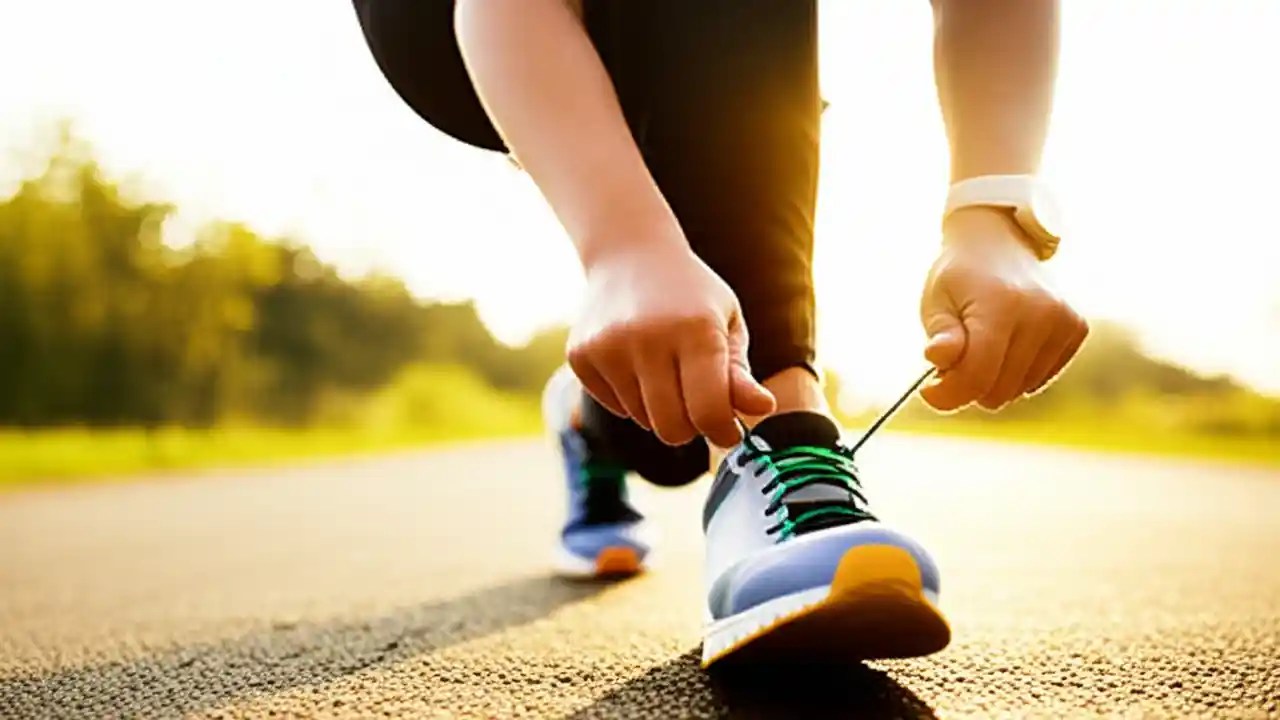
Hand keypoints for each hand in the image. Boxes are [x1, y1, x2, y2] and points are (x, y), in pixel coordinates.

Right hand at [567, 242, 774, 447]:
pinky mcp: (581, 355)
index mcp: (695, 329)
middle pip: (672, 427)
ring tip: (664, 367)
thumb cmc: (691, 295)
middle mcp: (647, 338)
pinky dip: (630, 397)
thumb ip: (741, 373)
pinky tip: (635, 361)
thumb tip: (764, 409)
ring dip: (660, 408)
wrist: (629, 254)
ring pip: (643, 419)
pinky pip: (615, 407)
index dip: (723, 431)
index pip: (708, 411)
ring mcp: (608, 347)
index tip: (729, 431)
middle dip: (691, 427)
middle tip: (697, 403)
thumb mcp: (726, 323)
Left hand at [919, 207, 1087, 411]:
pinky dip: (1017, 373)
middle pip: (999, 389)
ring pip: (1019, 390)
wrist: (999, 241)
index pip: (977, 375)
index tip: (928, 391)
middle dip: (968, 385)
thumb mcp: (936, 301)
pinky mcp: (1077, 328)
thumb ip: (941, 334)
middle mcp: (1041, 313)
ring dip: (993, 380)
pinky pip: (1039, 379)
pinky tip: (1007, 345)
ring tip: (981, 346)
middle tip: (954, 360)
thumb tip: (938, 358)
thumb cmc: (959, 277)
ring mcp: (1064, 321)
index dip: (948, 393)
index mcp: (1001, 304)